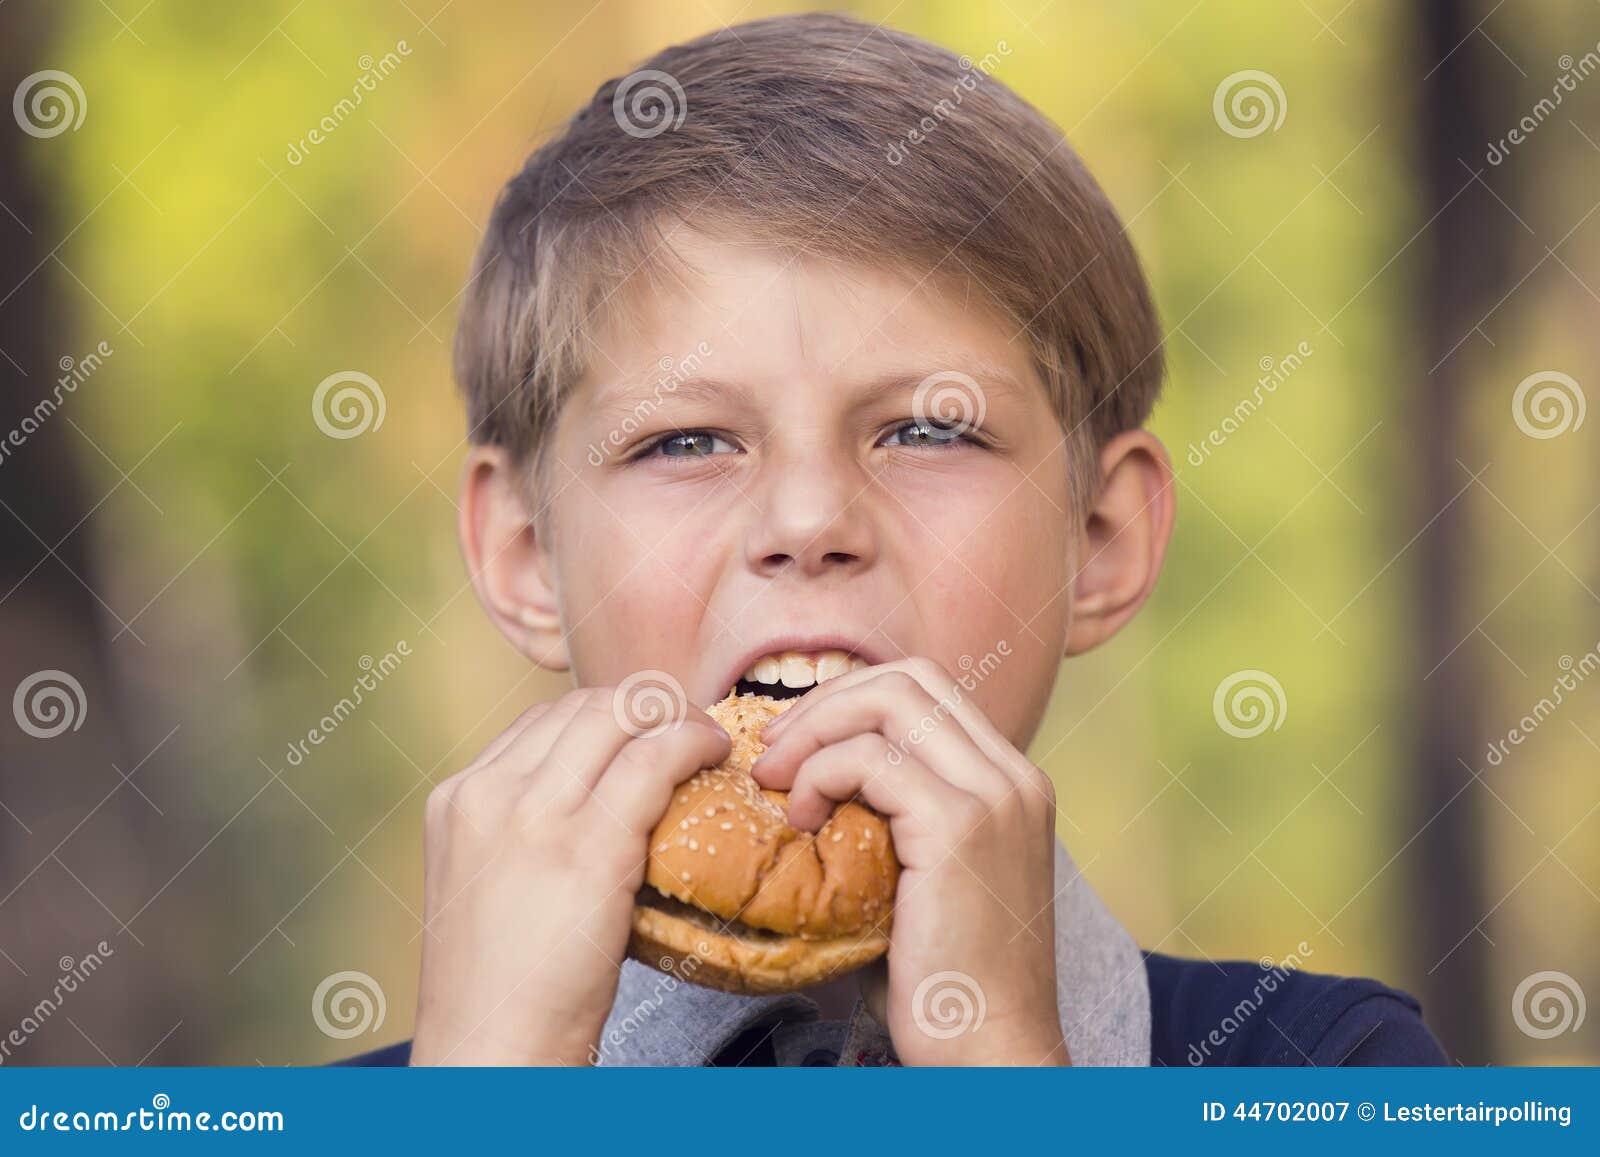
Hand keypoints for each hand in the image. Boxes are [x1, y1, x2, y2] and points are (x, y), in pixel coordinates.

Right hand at [409, 687, 728, 1064]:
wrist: (493, 1050)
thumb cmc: (503, 984)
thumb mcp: (488, 881)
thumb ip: (523, 827)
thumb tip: (592, 795)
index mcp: (457, 799)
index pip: (541, 720)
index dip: (604, 716)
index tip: (642, 733)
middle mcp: (489, 793)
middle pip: (583, 705)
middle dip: (644, 705)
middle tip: (684, 728)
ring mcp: (536, 815)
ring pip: (622, 716)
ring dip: (675, 717)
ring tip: (705, 740)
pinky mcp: (590, 846)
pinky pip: (655, 759)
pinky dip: (693, 744)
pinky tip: (712, 756)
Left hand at [752, 658, 1067, 1065]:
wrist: (990, 1054)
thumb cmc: (942, 983)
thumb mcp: (921, 879)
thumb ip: (891, 818)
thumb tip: (813, 783)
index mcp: (1011, 781)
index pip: (928, 689)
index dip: (851, 700)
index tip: (795, 745)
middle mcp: (1013, 775)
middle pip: (908, 678)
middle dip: (826, 704)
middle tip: (771, 754)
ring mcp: (994, 796)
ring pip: (889, 702)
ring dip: (815, 733)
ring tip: (776, 787)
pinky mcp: (960, 827)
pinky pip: (871, 760)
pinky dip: (821, 775)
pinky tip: (800, 822)